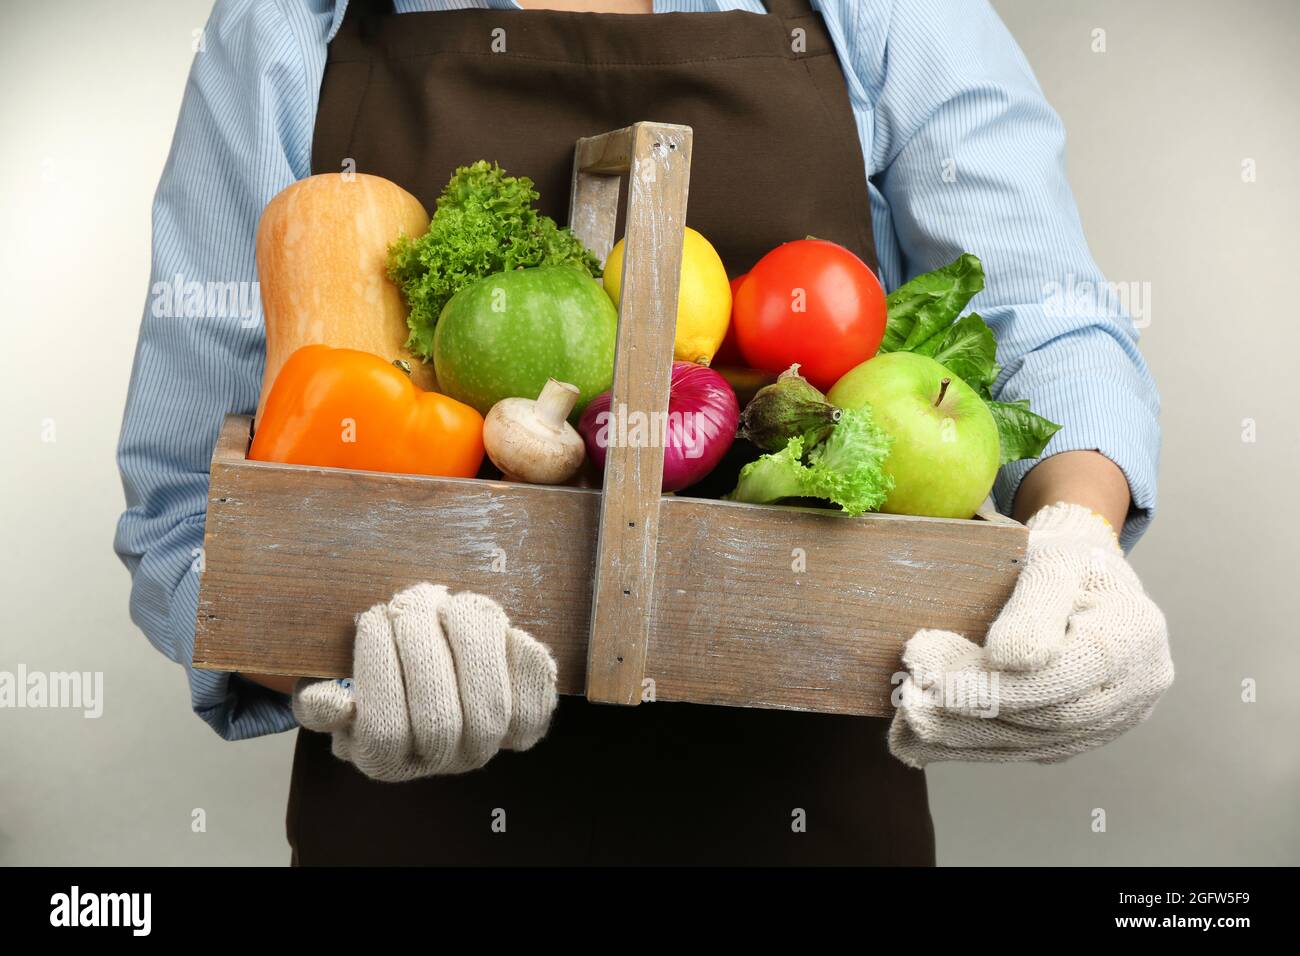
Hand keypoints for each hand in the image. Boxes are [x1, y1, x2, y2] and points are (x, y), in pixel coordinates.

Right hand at [293, 583, 557, 781]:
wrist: (426, 683)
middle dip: (422, 650)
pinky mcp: (526, 724)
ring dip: (470, 645)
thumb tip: (334, 706)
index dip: (378, 669)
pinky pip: (534, 705)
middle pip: (440, 722)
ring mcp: (487, 746)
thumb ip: (320, 704)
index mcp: (385, 760)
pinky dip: (525, 665)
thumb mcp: (329, 692)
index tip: (372, 616)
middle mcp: (441, 762)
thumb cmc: (370, 681)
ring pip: (490, 710)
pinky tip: (505, 628)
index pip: (383, 731)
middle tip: (407, 602)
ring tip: (447, 604)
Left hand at [889, 502, 1172, 766]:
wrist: (1080, 579)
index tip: (941, 685)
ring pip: (1036, 742)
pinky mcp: (1086, 736)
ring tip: (912, 717)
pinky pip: (1030, 750)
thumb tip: (1009, 659)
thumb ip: (1033, 607)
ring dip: (968, 736)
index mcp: (1135, 630)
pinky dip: (976, 747)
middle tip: (911, 697)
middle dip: (976, 711)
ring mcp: (1116, 717)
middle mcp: (1138, 683)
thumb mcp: (1047, 560)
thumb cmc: (1062, 562)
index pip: (1070, 672)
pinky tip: (929, 740)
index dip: (1004, 687)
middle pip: (1051, 716)